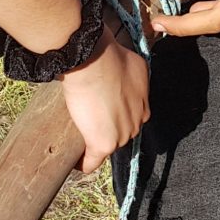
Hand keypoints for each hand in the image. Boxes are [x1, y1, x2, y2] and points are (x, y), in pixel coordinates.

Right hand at [61, 31, 149, 173]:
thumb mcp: (133, 64)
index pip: (131, 117)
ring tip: (77, 133)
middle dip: (106, 127)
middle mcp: (137, 122)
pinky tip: (74, 161)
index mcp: (144, 104)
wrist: (94, 62)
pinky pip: (92, 162)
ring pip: (107, 145)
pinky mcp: (104, 143)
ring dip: (94, 141)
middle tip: (87, 117)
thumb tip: (123, 75)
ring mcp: (122, 135)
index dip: (116, 114)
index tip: (103, 111)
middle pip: (120, 132)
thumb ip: (134, 75)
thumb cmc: (109, 56)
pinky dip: (83, 163)